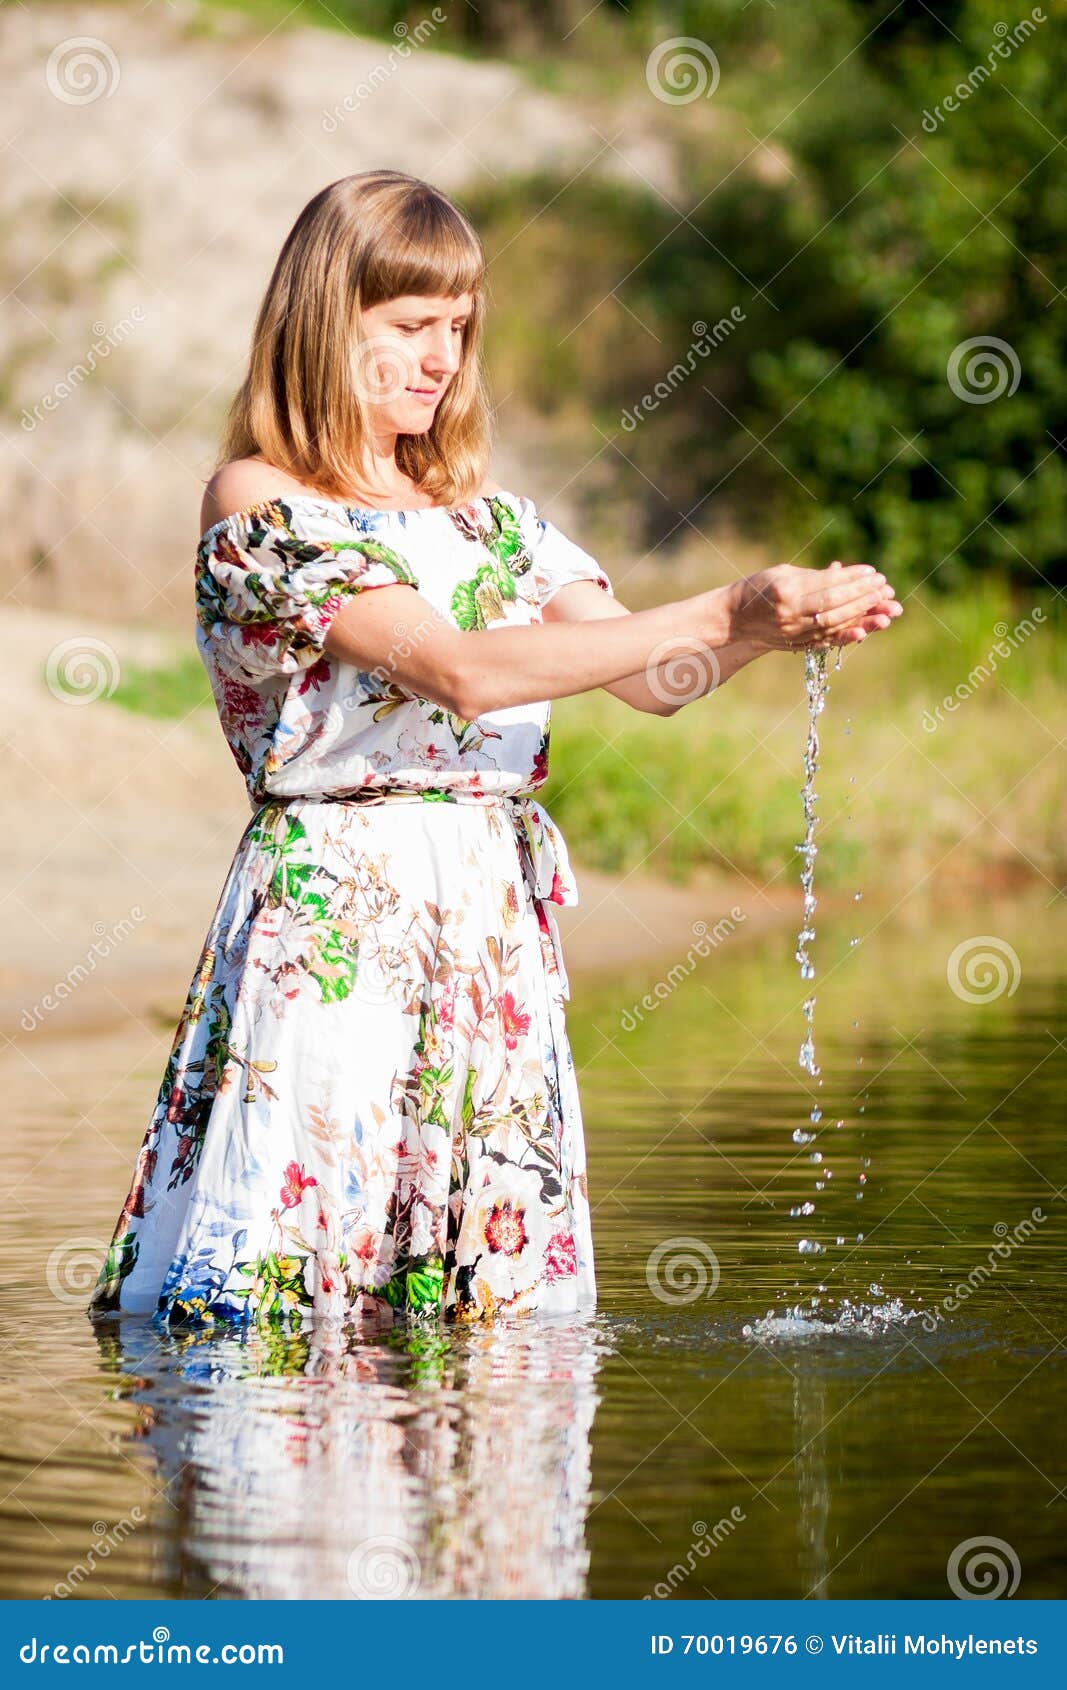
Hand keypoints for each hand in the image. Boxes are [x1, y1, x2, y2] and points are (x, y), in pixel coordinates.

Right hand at [726, 561, 901, 651]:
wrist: (733, 619)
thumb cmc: (758, 588)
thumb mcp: (783, 574)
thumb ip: (814, 577)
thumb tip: (846, 573)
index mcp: (786, 590)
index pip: (828, 585)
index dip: (853, 579)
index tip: (873, 573)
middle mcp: (790, 612)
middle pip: (835, 605)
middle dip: (863, 596)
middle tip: (885, 588)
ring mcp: (793, 631)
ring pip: (833, 623)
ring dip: (862, 616)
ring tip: (884, 608)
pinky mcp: (795, 643)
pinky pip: (824, 641)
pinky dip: (845, 636)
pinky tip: (863, 632)